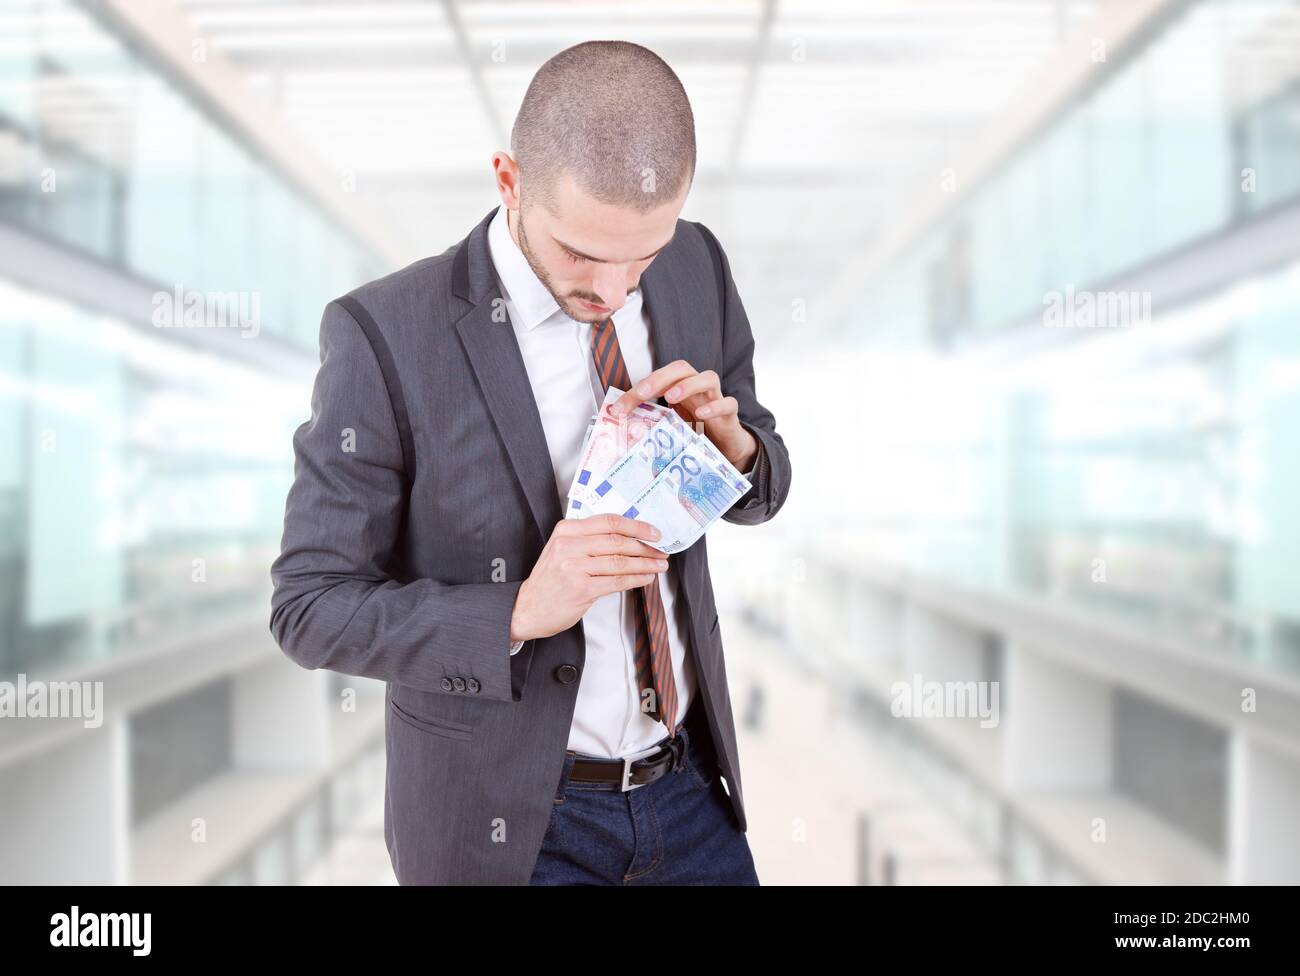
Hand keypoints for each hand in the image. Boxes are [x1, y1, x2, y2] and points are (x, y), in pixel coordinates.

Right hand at [509, 514, 668, 641]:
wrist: (527, 608)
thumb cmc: (551, 580)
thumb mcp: (563, 549)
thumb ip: (590, 540)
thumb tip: (631, 537)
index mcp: (566, 530)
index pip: (609, 521)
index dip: (636, 526)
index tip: (654, 532)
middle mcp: (569, 545)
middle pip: (617, 540)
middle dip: (645, 546)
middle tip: (661, 551)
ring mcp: (574, 567)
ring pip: (620, 561)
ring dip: (645, 564)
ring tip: (659, 565)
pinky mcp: (581, 588)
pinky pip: (616, 581)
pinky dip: (635, 579)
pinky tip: (646, 578)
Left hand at [610, 360, 757, 471]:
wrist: (727, 446)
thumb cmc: (697, 432)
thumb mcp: (671, 427)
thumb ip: (652, 423)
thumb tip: (624, 429)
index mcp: (680, 388)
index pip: (657, 379)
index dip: (636, 391)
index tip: (618, 408)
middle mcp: (697, 388)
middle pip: (682, 369)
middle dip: (660, 378)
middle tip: (643, 393)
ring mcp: (716, 398)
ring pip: (708, 378)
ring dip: (688, 385)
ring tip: (671, 397)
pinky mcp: (730, 414)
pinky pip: (728, 403)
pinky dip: (715, 406)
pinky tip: (701, 414)